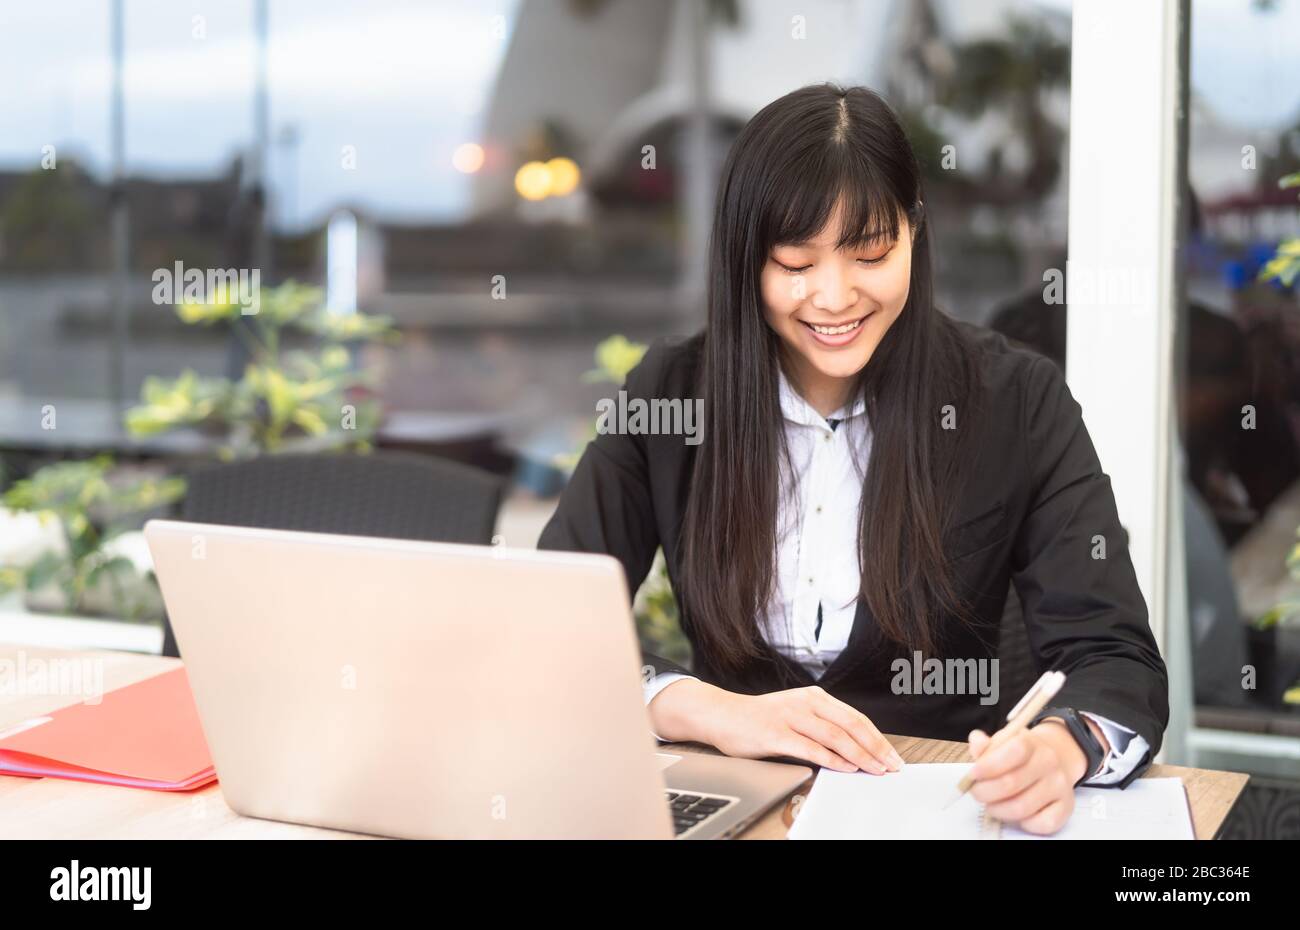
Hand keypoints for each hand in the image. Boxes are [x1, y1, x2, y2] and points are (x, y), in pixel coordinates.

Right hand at [648, 680, 903, 773]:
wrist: (722, 714)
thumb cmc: (759, 718)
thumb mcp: (796, 714)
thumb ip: (821, 725)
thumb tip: (854, 748)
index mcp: (814, 697)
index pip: (855, 718)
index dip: (877, 738)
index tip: (892, 756)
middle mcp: (805, 703)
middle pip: (850, 725)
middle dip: (875, 748)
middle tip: (891, 766)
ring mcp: (790, 716)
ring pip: (834, 736)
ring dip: (859, 755)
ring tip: (874, 769)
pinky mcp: (775, 733)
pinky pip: (809, 747)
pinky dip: (830, 759)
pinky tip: (844, 768)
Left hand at [966, 720, 1089, 834]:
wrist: (1053, 761)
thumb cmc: (1019, 756)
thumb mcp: (1001, 742)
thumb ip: (984, 745)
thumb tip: (977, 742)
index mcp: (1031, 743)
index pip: (1014, 751)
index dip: (989, 765)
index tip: (974, 774)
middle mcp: (1049, 763)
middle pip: (1011, 783)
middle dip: (985, 792)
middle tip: (977, 792)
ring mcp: (1060, 786)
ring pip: (1022, 808)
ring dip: (998, 809)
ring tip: (992, 804)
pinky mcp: (1066, 807)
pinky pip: (1043, 824)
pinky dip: (1024, 823)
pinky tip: (1015, 813)